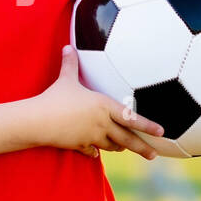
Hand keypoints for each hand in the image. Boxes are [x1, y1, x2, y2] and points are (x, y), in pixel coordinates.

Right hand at [37, 46, 165, 159]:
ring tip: (123, 147)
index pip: (131, 117)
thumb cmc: (55, 97)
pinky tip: (94, 152)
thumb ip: (70, 64)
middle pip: (126, 139)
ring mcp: (92, 137)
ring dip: (118, 146)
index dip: (147, 125)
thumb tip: (67, 46)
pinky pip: (91, 151)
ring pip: (111, 145)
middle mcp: (102, 124)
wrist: (39, 120)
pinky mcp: (79, 146)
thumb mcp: (65, 79)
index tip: (161, 132)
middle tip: (153, 154)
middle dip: (141, 147)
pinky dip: (94, 151)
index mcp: (103, 106)